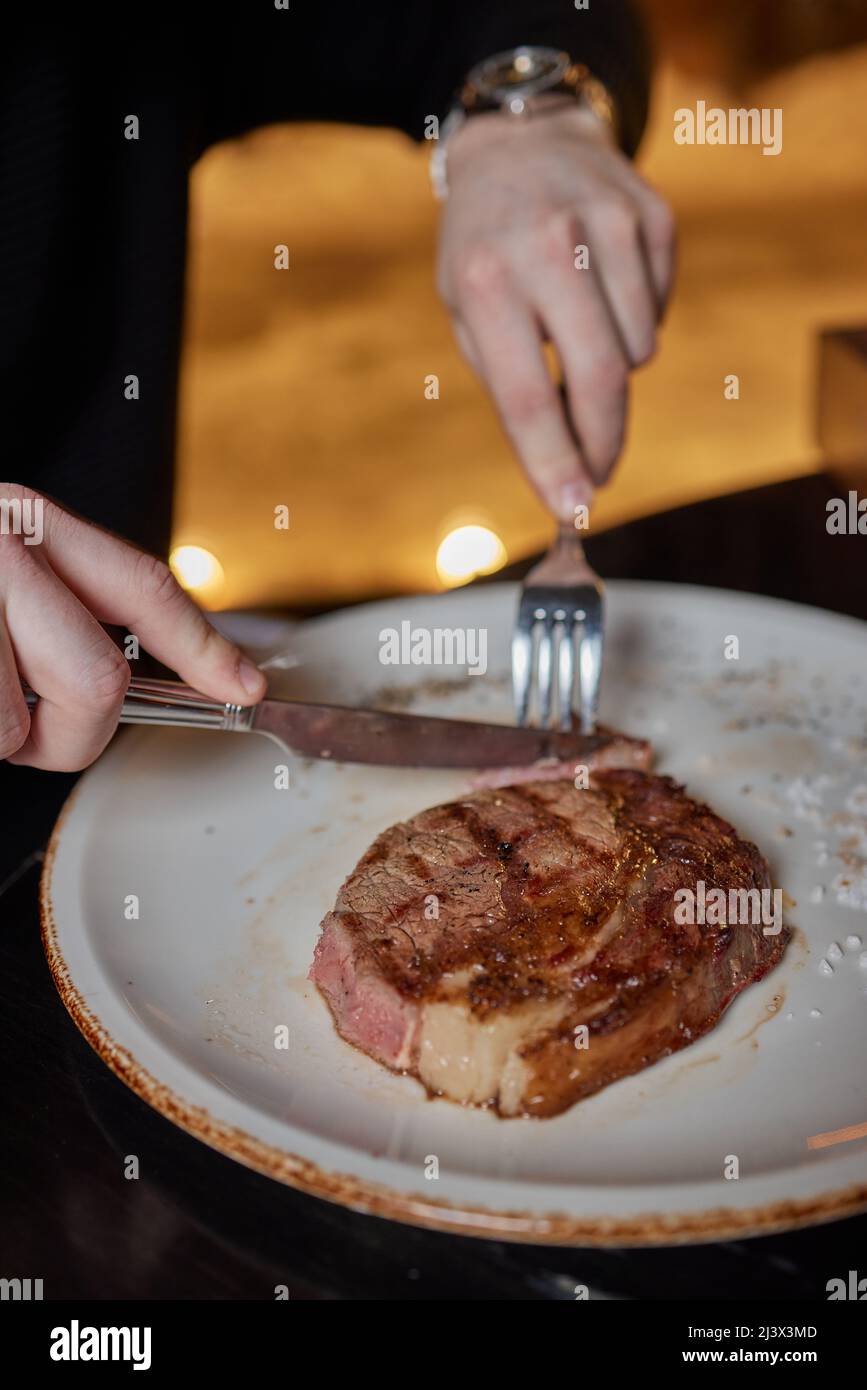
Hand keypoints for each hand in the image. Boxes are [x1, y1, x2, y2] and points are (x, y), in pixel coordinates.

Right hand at [0, 484, 265, 770]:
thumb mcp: (5, 562)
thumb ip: (65, 605)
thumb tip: (143, 680)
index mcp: (31, 524)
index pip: (143, 587)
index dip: (202, 647)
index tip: (244, 687)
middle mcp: (3, 548)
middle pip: (98, 681)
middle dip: (75, 732)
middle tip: (36, 728)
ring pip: (23, 727)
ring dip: (6, 738)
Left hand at [436, 101, 675, 519]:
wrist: (523, 141)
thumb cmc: (485, 249)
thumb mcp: (467, 311)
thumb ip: (510, 384)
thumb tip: (563, 467)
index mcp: (486, 280)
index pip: (526, 397)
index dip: (553, 462)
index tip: (572, 510)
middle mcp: (549, 247)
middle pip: (600, 379)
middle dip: (603, 442)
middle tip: (597, 474)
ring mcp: (608, 225)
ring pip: (638, 350)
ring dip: (614, 369)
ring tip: (578, 334)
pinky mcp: (652, 215)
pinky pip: (657, 311)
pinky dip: (635, 323)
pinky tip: (603, 291)